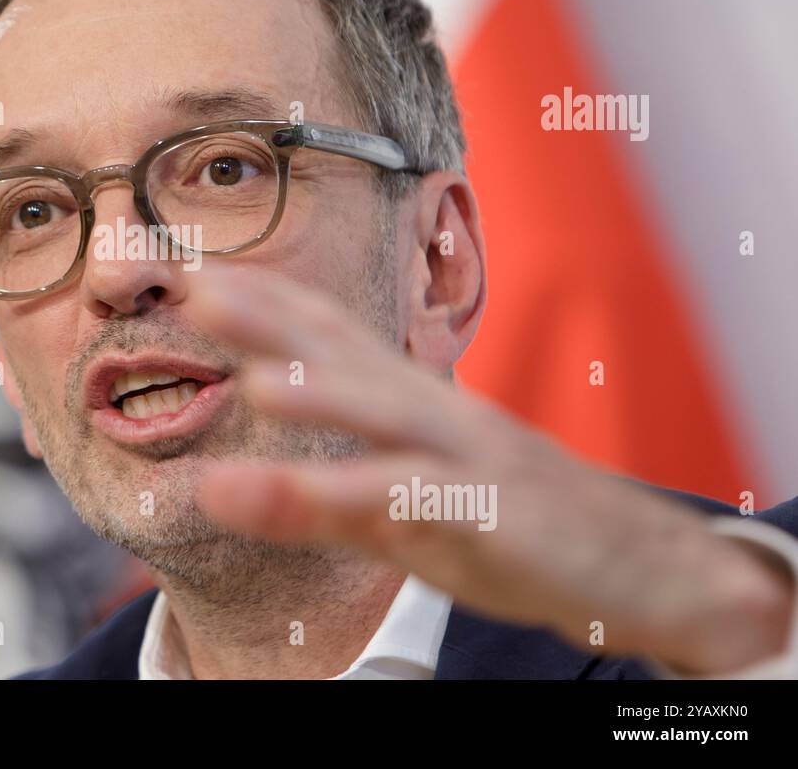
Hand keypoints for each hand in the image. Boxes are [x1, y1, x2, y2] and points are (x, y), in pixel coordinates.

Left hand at [188, 264, 792, 673]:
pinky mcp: (499, 518)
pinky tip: (327, 492)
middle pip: (348, 356)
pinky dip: (374, 495)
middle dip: (271, 320)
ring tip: (258, 380)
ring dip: (327, 396)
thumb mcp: (397, 513)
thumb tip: (216, 487)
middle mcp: (436, 416)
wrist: (648, 567)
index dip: (264, 303)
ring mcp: (470, 460)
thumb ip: (313, 497)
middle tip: (193, 287)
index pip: (330, 337)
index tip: (192, 271)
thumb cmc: (507, 523)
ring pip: (393, 420)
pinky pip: (430, 504)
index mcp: (410, 405)